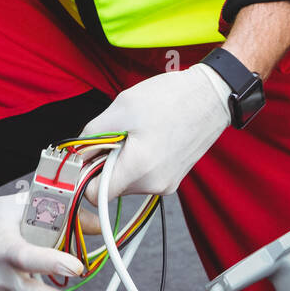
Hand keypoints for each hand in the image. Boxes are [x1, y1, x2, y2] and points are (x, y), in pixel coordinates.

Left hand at [79, 63, 230, 202]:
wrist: (212, 96)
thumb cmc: (170, 98)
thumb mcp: (121, 107)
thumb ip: (92, 135)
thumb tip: (77, 153)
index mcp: (138, 169)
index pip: (94, 194)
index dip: (85, 173)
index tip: (89, 153)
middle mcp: (154, 185)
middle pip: (112, 186)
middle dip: (107, 162)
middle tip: (118, 133)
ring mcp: (167, 184)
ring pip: (128, 181)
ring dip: (124, 160)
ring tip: (139, 131)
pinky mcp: (174, 179)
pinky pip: (145, 176)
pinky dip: (140, 160)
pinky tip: (152, 136)